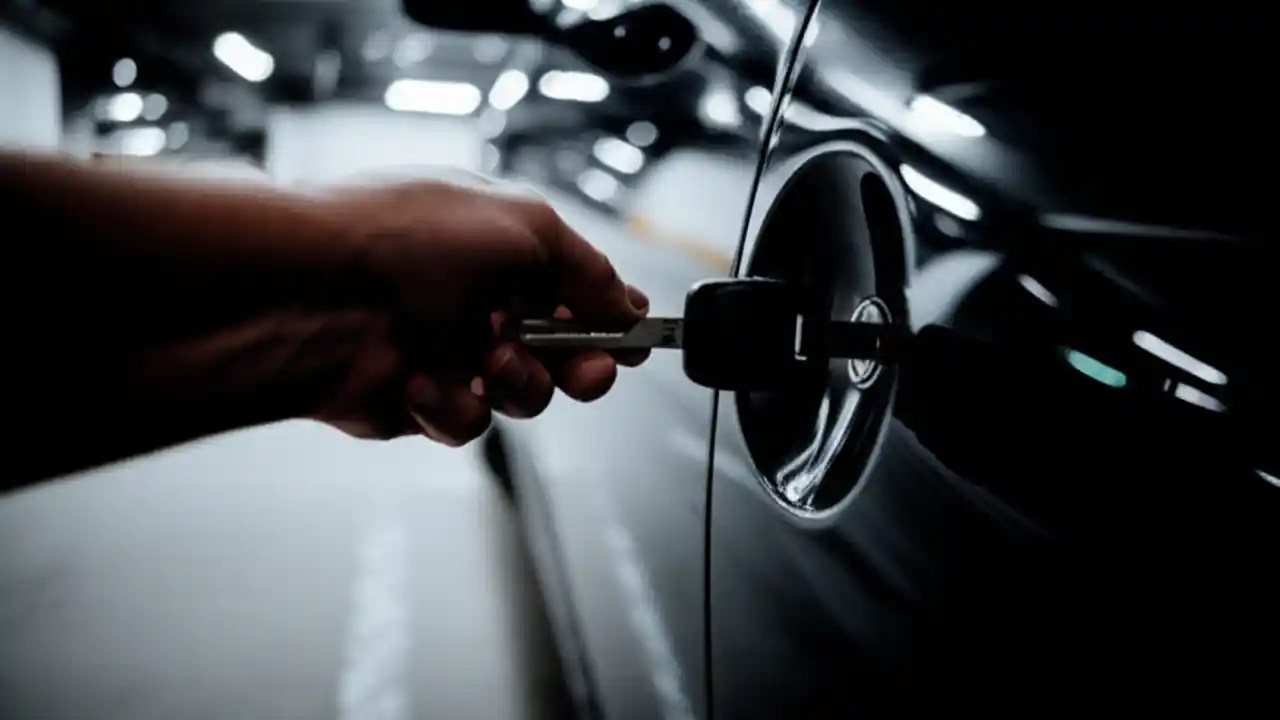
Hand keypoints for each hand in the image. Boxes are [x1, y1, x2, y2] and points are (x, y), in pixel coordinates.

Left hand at [310, 178, 649, 445]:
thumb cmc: (405, 238)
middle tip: (587, 371)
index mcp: (507, 250)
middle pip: (565, 354)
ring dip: (518, 383)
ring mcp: (452, 352)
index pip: (580, 291)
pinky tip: (420, 381)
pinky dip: (451, 406)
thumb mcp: (524, 227)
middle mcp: (482, 301)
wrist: (307, 294)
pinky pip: (468, 422)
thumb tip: (626, 303)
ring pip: (524, 396)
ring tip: (488, 360)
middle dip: (583, 367)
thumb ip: (588, 270)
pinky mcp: (420, 400)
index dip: (614, 320)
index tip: (637, 342)